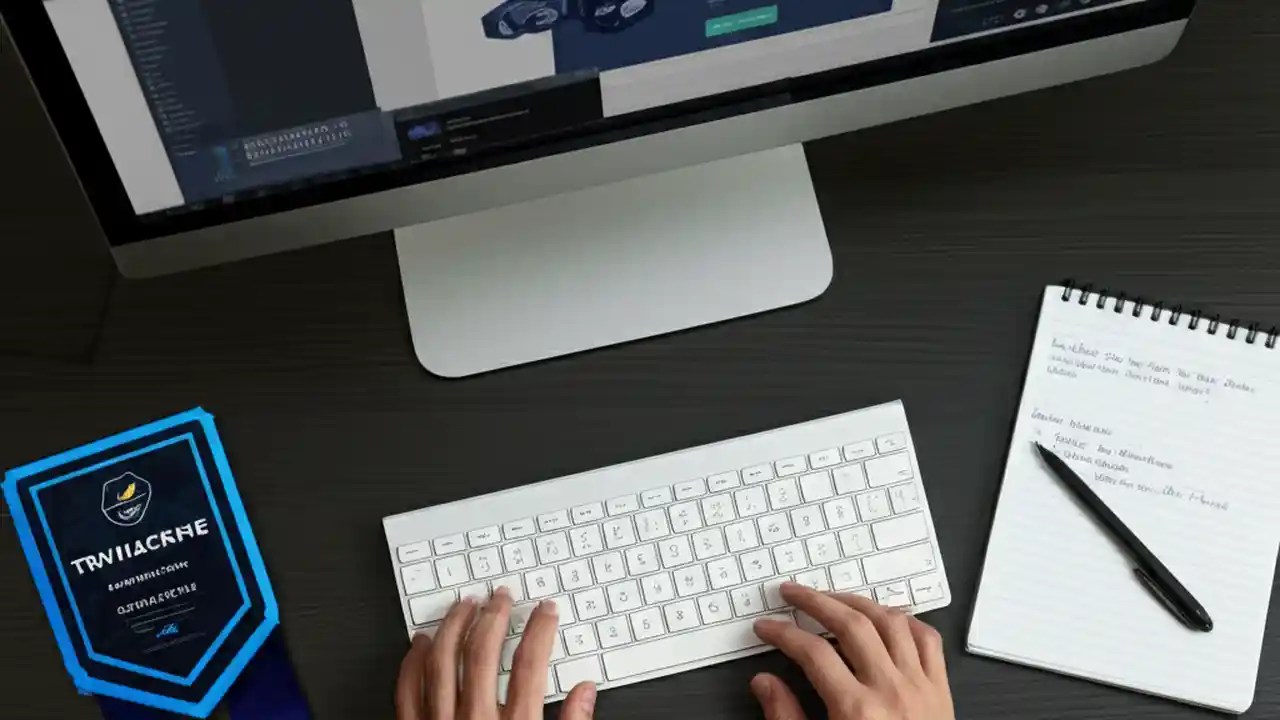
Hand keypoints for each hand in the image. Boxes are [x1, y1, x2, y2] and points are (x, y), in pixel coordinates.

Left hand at [396, 589, 597, 719]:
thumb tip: (586, 693)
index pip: (532, 666)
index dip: (541, 630)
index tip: (546, 610)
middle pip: (484, 654)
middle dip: (495, 617)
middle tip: (503, 597)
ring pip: (442, 663)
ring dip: (453, 627)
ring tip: (464, 606)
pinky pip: (407, 691)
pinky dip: (412, 661)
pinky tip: (420, 642)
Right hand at [751, 583, 953, 719]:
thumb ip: (788, 719)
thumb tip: (765, 684)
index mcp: (857, 712)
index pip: (812, 652)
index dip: (783, 634)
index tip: (767, 628)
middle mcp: (891, 692)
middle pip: (850, 624)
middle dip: (816, 601)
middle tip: (792, 593)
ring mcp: (920, 688)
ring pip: (890, 622)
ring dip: (858, 603)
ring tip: (834, 598)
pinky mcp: (941, 693)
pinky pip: (927, 640)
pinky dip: (906, 621)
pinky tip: (887, 618)